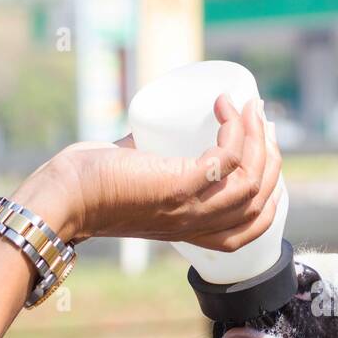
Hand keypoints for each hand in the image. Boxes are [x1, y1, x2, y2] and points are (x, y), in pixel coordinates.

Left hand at [12, 95, 281, 251]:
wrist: (64, 196)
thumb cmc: (92, 184)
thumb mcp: (140, 176)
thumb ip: (152, 159)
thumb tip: (159, 131)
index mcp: (195, 230)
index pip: (254, 224)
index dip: (273, 191)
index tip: (267, 153)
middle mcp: (199, 225)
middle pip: (260, 198)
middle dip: (271, 156)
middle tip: (259, 120)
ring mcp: (193, 208)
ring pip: (252, 179)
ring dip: (257, 137)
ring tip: (249, 108)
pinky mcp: (181, 187)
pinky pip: (229, 160)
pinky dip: (235, 130)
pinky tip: (226, 107)